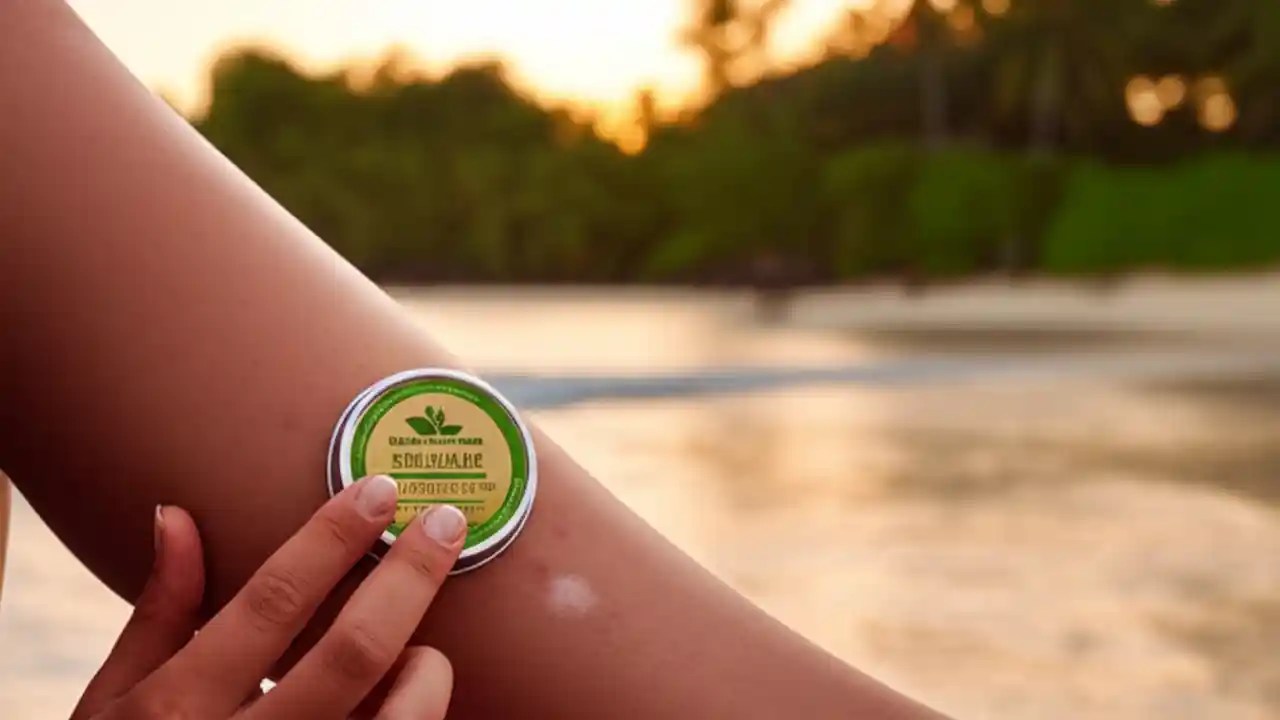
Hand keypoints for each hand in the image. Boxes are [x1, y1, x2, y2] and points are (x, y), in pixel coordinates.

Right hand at [72, 476, 466, 719]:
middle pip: (354, 652)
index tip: (379, 489)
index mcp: (176, 710)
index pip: (272, 603)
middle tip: (445, 521)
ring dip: (425, 672)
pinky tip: (410, 704)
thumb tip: (175, 515)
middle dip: (409, 577)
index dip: (332, 539)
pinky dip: (415, 718)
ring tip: (426, 651)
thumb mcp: (111, 707)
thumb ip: (157, 616)